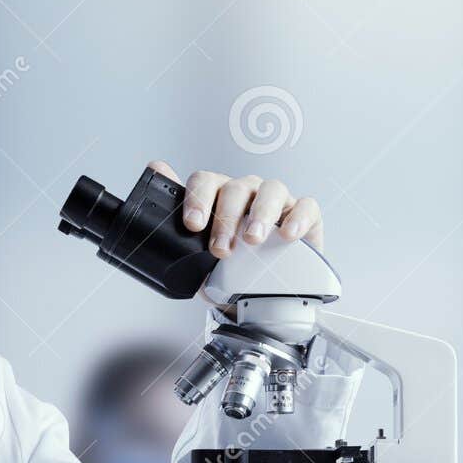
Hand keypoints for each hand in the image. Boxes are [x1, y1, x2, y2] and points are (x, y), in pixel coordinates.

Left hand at [148, 160, 322, 256]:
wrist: (256, 294)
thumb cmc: (227, 265)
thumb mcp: (194, 248)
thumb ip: (175, 213)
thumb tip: (156, 168)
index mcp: (219, 194)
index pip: (206, 182)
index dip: (199, 200)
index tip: (193, 225)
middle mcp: (247, 192)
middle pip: (236, 188)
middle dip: (226, 219)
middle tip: (221, 249)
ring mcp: (277, 201)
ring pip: (271, 190)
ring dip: (260, 214)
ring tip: (252, 240)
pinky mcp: (304, 215)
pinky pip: (306, 207)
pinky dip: (298, 218)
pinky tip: (288, 235)